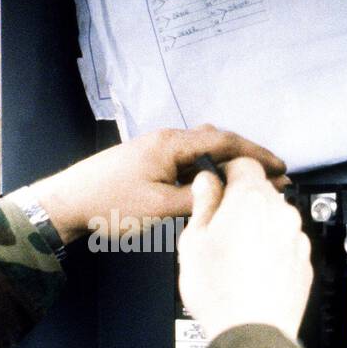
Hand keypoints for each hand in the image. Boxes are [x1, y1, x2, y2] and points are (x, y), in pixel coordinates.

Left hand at [26, 125, 287, 242]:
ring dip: (226, 165)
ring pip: (201, 152)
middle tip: (272, 177)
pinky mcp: (147, 161)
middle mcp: (165, 139)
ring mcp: (155, 149)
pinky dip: (207, 171)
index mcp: (171, 144)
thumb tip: (226, 194)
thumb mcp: (160, 207)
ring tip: (249, 184)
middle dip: (246, 157)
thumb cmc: (108, 204)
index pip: (224, 141)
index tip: (280, 167)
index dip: (256, 153)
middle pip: (216, 141)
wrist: (66, 203)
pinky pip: (187, 161)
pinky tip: (214, 188)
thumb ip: (198, 198)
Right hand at [177, 157, 312, 341]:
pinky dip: (271, 251)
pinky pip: (285, 245)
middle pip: (261, 193)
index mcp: (251, 199)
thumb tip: (206, 183)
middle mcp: (281, 214)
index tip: (216, 184)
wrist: (251, 334)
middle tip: (218, 226)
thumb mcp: (194, 240)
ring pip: (274, 220)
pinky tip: (251, 271)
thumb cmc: (220, 291)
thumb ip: (202, 203)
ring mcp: (296, 239)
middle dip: (240, 203)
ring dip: (256, 228)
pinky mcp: (304, 263)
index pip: (244, 163)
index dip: (226, 172)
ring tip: (233, 255)